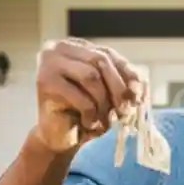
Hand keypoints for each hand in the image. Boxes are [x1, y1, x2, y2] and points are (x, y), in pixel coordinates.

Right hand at [33, 38, 145, 153]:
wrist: (59, 137)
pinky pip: (80, 96)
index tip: (138, 96)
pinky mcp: (45, 82)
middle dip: (118, 88)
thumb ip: (125, 83)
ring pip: (91, 76)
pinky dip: (91, 114)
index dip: (127, 74)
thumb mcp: (111, 95)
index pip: (109, 54)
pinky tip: (89, 123)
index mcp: (78, 47)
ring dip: (104, 102)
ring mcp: (49, 63)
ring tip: (104, 120)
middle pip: (100, 60)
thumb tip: (139, 85)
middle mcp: (60, 48)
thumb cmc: (87, 113)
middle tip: (125, 111)